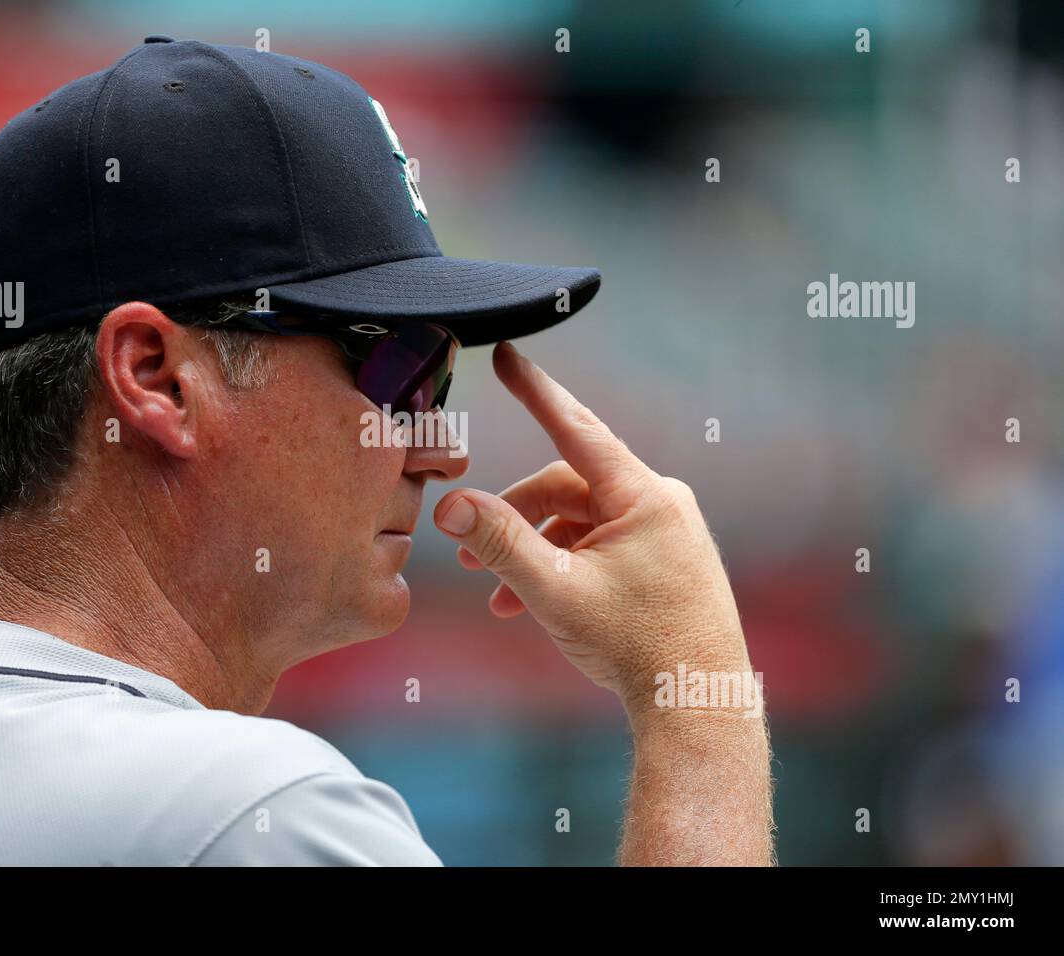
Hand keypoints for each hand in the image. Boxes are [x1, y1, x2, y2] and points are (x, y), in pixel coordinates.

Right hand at [434, 342, 751, 719]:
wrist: (697, 704)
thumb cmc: (637, 646)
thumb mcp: (554, 589)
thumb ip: (500, 542)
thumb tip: (451, 503)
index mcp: (643, 495)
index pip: (575, 428)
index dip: (534, 390)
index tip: (508, 354)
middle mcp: (661, 503)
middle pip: (567, 488)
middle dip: (515, 517)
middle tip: (470, 555)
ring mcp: (667, 533)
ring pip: (581, 521)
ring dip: (535, 551)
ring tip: (497, 595)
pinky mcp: (666, 561)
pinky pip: (602, 546)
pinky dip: (563, 566)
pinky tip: (531, 604)